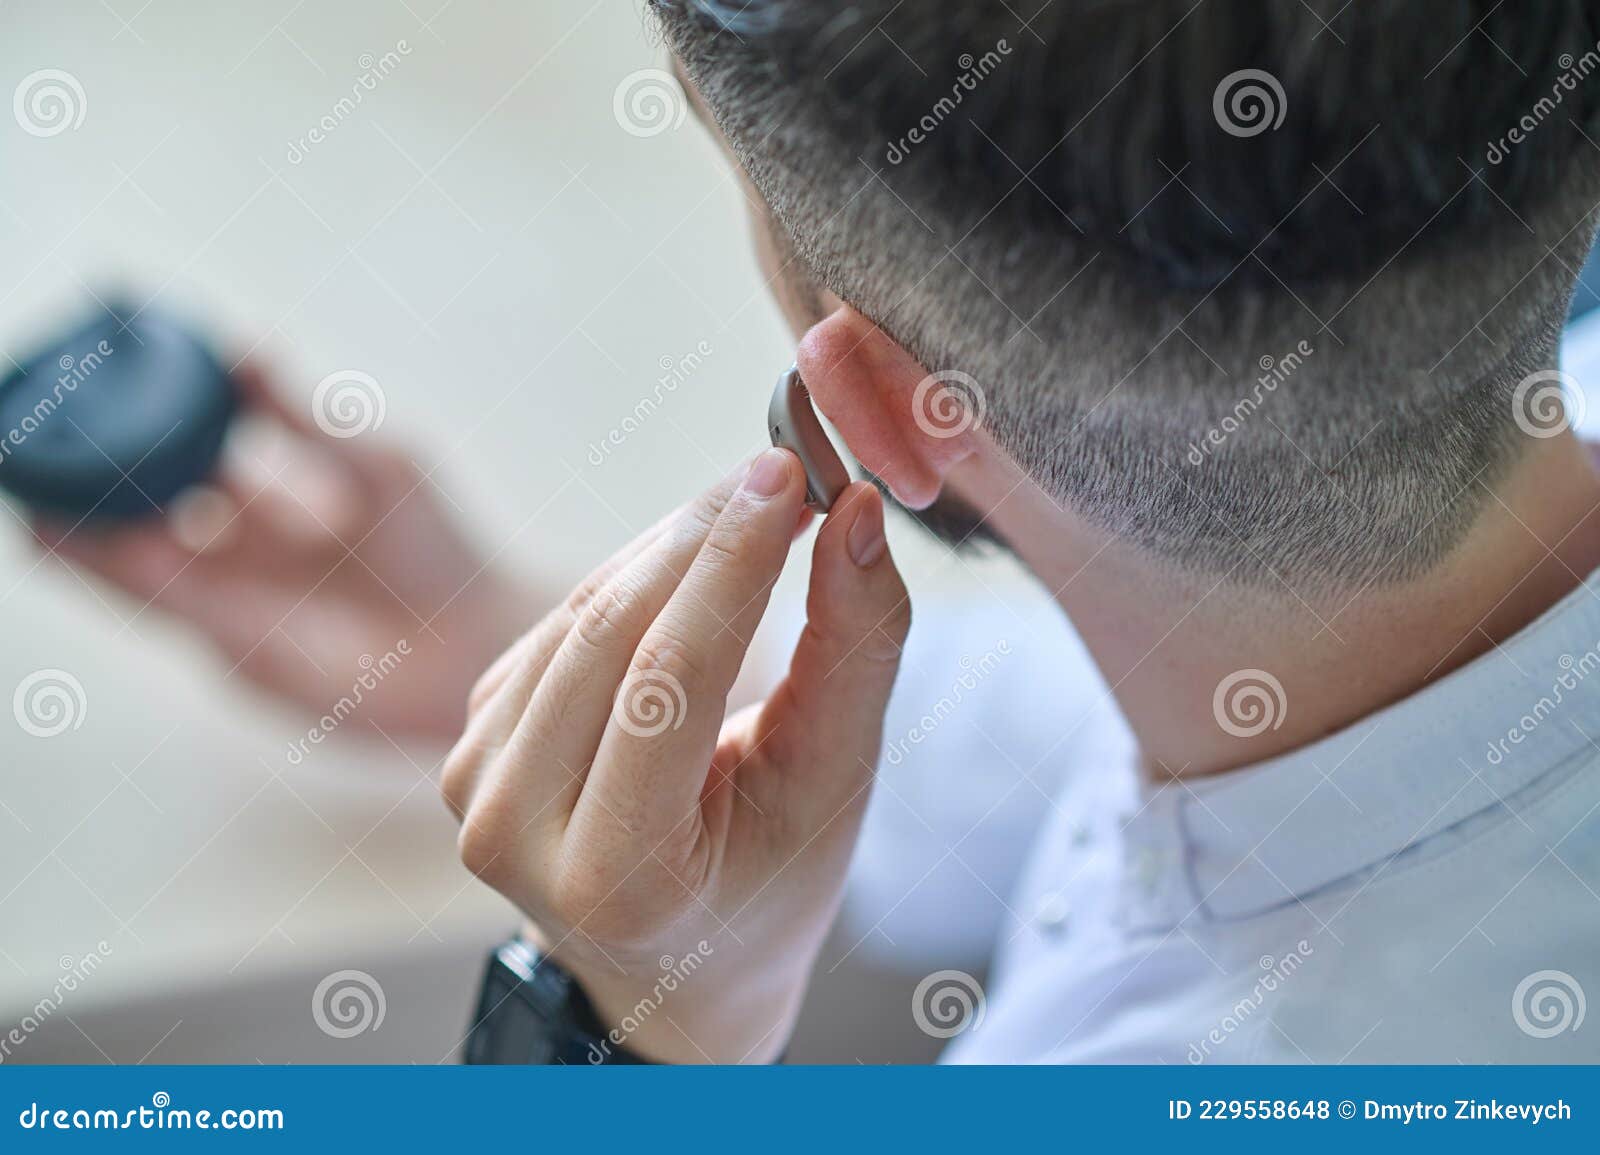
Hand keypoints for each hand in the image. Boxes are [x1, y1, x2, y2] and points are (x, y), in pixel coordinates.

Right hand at [34, 362, 538, 743]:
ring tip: (30, 493)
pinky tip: (80, 539)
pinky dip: (116, 575)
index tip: (90, 383)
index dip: (132, 430)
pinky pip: (161, 606)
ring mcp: (233, 604)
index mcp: (270, 504)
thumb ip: (301, 416)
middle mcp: (240, 555)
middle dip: (82, 486)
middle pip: (137, 515)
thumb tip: (240, 341)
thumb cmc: (440, 547)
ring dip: (78, 536)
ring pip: (131, 566)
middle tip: (33, 442)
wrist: (475, 638)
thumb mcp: (372, 462)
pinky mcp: (234, 651)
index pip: (181, 460)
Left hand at [442, 450, 909, 1062]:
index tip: (791, 476)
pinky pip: (555, 629)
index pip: (667, 684)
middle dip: (703, 537)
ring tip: (755, 512)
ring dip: (670, 547)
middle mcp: (515, 835)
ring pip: (577, 618)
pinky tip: (693, 565)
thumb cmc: (772, 880)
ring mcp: (475, 787)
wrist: (673, 961)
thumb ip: (853, 651)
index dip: (733, 566)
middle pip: (609, 636)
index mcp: (615, 876)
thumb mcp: (832, 783)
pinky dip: (632, 580)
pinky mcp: (469, 742)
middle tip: (781, 472)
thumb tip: (859, 516)